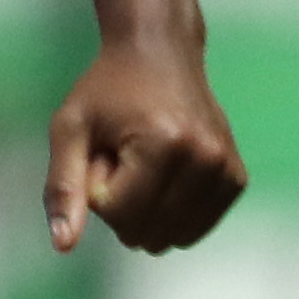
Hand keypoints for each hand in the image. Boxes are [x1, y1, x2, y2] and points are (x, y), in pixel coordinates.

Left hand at [49, 27, 243, 253]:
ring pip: (171, 235)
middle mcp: (205, 158)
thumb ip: (62, 188)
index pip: (117, 214)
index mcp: (163, 144)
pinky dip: (172, 212)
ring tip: (145, 163)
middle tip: (123, 157)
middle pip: (145, 230)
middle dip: (122, 204)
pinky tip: (167, 175)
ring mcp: (226, 170)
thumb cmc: (107, 90)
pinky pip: (194, 228)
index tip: (102, 152)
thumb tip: (64, 246)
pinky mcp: (236, 178)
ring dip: (147, 209)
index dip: (97, 190)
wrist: (161, 52)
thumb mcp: (70, 129)